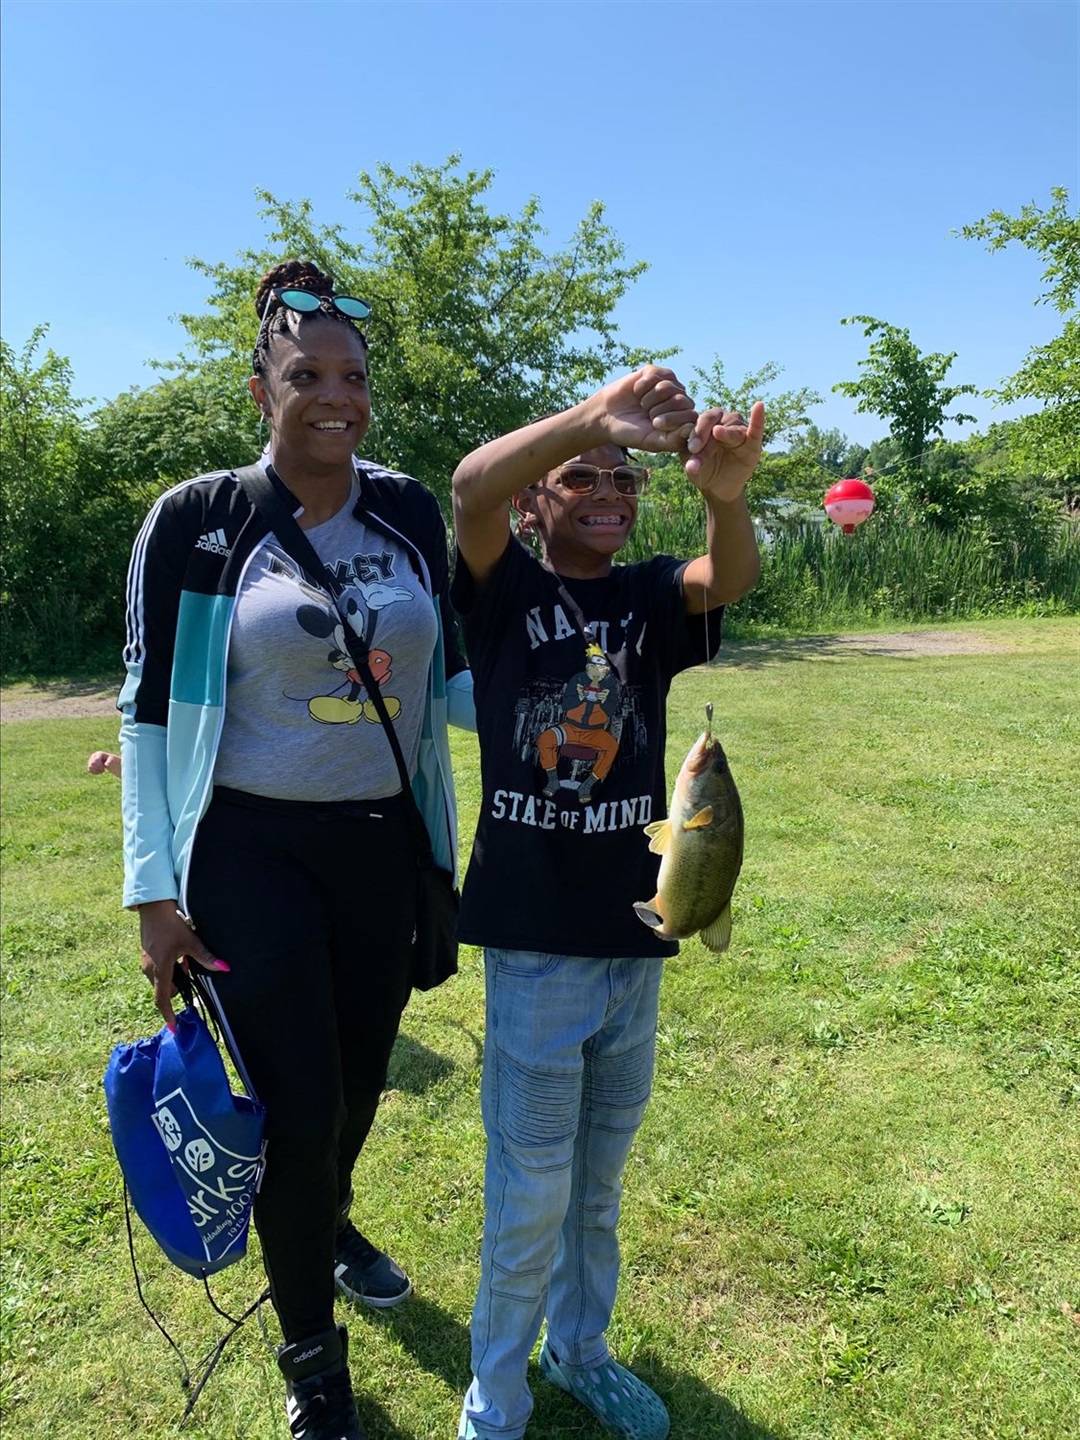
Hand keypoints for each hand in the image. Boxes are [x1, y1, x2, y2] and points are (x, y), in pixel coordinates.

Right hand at [137, 900, 228, 1031]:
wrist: (153, 907)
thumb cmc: (171, 923)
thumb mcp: (191, 941)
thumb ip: (206, 957)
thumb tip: (224, 968)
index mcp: (159, 969)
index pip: (162, 999)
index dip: (168, 1015)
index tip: (174, 1028)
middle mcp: (149, 969)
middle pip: (164, 990)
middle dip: (177, 990)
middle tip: (190, 977)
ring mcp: (145, 962)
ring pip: (161, 980)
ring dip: (173, 979)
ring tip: (185, 962)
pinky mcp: (146, 956)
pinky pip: (157, 971)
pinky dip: (168, 970)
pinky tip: (179, 955)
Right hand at [588, 366, 697, 452]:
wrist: (607, 417)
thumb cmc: (631, 433)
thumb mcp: (652, 442)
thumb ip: (673, 440)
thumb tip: (690, 428)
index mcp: (682, 419)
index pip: (691, 416)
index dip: (672, 419)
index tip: (654, 425)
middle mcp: (679, 401)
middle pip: (680, 400)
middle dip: (658, 410)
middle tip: (647, 415)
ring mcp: (668, 384)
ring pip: (667, 386)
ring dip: (648, 399)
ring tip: (641, 404)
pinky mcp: (655, 372)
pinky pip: (654, 375)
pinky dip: (641, 386)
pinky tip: (636, 392)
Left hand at [684, 400, 765, 501]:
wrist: (716, 489)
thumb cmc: (702, 469)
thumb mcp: (689, 459)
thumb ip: (684, 445)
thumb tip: (680, 432)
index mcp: (706, 422)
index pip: (698, 421)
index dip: (694, 432)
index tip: (689, 448)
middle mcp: (723, 421)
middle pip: (713, 421)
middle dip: (703, 434)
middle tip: (694, 448)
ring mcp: (739, 430)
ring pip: (732, 429)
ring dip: (725, 434)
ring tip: (717, 433)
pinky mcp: (753, 443)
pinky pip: (756, 429)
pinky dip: (758, 418)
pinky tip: (759, 406)